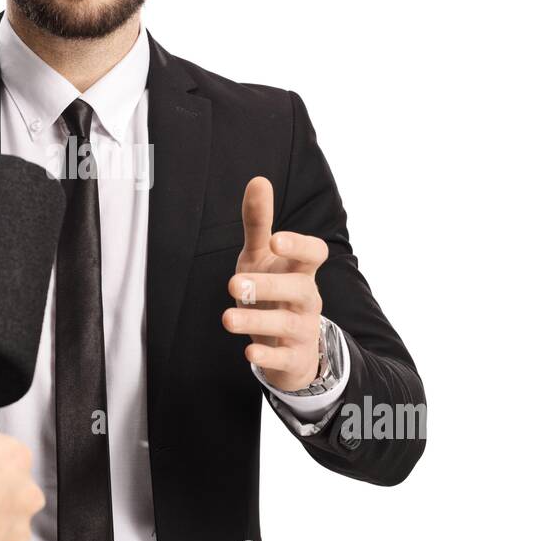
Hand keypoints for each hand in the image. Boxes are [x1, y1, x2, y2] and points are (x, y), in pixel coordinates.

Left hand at [222, 176, 329, 390]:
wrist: (291, 347)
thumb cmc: (273, 291)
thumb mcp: (261, 256)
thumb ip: (259, 223)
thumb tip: (258, 180)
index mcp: (299, 270)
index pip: (313, 253)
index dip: (298, 245)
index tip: (276, 240)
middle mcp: (306, 298)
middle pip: (299, 289)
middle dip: (268, 286)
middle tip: (233, 284)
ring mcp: (302, 329)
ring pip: (287, 324)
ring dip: (257, 322)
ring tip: (227, 318)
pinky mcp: (293, 359)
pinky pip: (284, 359)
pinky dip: (267, 357)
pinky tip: (249, 353)